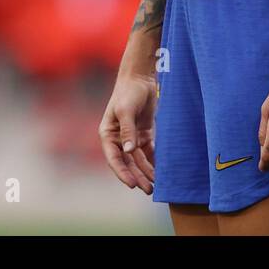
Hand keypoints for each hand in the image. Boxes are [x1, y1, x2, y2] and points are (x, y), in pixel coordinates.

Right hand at [99, 72, 156, 193]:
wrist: (140, 77)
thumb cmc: (128, 92)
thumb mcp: (126, 110)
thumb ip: (128, 130)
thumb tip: (129, 151)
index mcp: (108, 135)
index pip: (115, 159)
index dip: (123, 173)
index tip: (133, 185)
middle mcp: (118, 139)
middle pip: (128, 163)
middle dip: (137, 177)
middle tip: (148, 190)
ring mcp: (131, 137)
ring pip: (138, 160)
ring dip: (146, 172)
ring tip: (156, 185)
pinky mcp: (143, 133)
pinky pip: (148, 151)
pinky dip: (153, 161)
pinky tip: (161, 171)